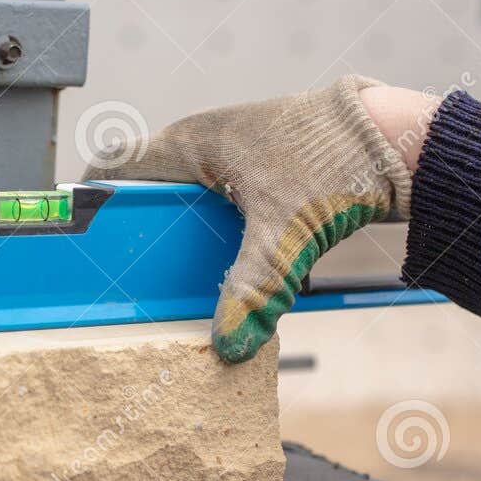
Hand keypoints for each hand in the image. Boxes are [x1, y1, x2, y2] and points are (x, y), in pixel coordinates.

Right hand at [84, 76, 424, 362]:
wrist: (400, 138)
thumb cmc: (337, 156)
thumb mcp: (286, 229)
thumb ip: (254, 287)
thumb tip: (228, 342)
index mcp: (192, 143)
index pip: (118, 163)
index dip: (94, 197)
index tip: (80, 234)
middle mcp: (209, 143)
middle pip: (154, 191)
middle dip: (144, 233)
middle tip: (135, 276)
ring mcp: (240, 156)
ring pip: (193, 202)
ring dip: (188, 239)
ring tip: (183, 281)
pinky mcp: (270, 172)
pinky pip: (227, 208)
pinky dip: (224, 237)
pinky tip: (238, 268)